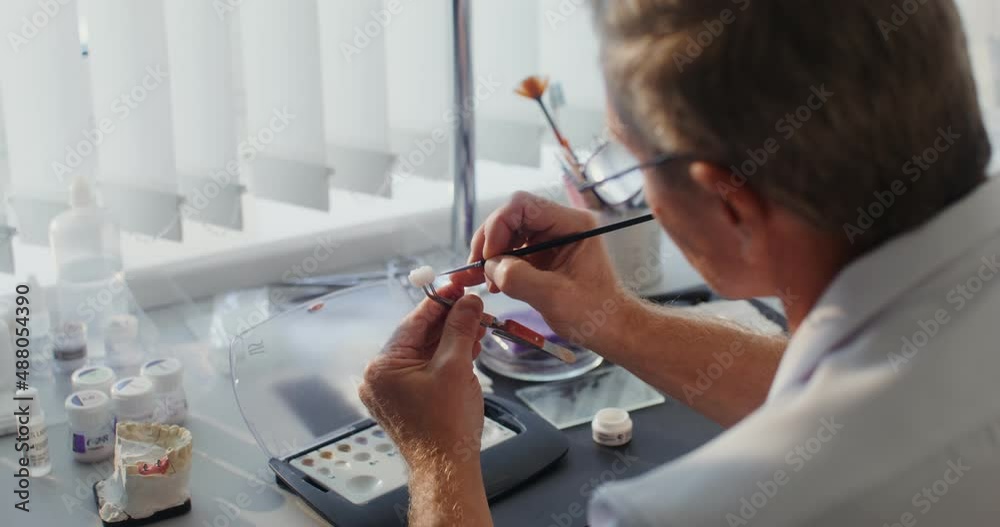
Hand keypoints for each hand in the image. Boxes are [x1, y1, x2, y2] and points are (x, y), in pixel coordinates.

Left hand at [359, 284, 487, 467]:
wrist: (447, 469)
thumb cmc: (447, 426)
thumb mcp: (456, 367)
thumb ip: (460, 328)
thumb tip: (467, 301)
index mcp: (382, 366)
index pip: (413, 321)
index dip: (440, 301)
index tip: (458, 286)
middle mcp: (380, 377)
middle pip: (418, 335)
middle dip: (449, 321)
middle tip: (474, 307)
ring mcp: (391, 390)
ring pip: (424, 352)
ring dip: (451, 339)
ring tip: (477, 327)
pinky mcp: (405, 400)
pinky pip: (425, 369)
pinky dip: (446, 358)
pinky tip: (468, 348)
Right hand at [451, 192, 629, 350]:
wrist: (610, 330)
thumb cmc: (594, 314)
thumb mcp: (554, 297)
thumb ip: (518, 277)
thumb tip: (488, 266)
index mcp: (573, 224)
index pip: (524, 206)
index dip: (498, 226)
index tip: (487, 256)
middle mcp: (561, 224)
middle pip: (512, 216)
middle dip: (490, 241)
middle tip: (475, 268)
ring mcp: (551, 238)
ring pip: (508, 233)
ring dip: (490, 255)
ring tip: (479, 279)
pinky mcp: (544, 254)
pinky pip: (512, 250)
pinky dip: (497, 265)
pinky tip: (490, 282)